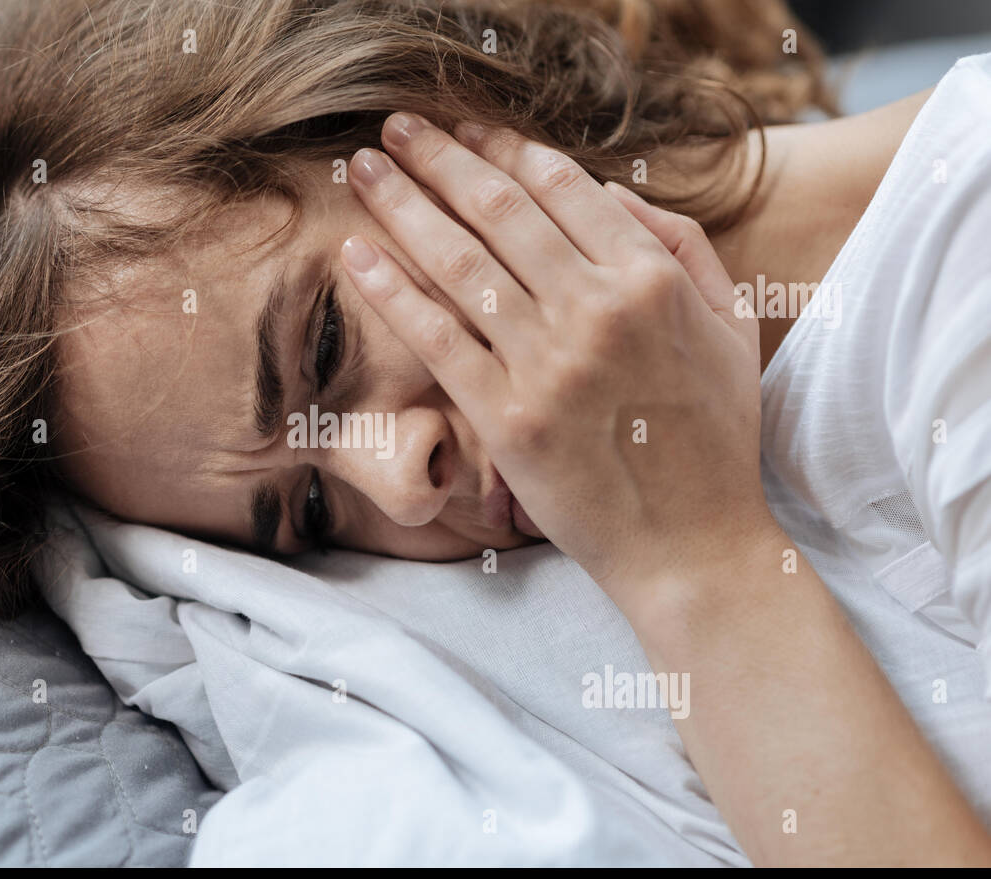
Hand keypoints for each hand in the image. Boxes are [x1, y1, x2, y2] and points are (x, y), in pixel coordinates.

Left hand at [341, 113, 774, 605]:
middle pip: (499, 210)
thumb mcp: (731, 326)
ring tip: (365, 166)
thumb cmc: (714, 439)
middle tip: (396, 125)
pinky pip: (437, 337)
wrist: (692, 545)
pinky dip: (391, 289)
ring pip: (460, 262)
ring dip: (403, 204)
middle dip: (439, 158)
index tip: (466, 130)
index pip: (562, 187)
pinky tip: (355, 251)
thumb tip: (612, 192)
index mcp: (652, 278)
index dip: (504, 149)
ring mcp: (547, 364)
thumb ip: (683, 246)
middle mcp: (597, 309)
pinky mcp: (504, 417)